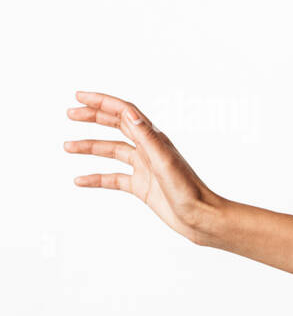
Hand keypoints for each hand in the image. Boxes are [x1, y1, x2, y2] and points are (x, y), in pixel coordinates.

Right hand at [63, 91, 223, 243]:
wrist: (202, 218)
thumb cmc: (189, 191)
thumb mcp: (165, 161)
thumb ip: (147, 136)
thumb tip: (129, 112)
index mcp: (155, 139)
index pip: (125, 112)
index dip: (102, 102)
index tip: (79, 97)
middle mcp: (149, 150)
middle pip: (117, 126)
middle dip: (93, 117)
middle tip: (70, 114)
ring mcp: (145, 168)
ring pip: (112, 151)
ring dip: (90, 147)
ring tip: (67, 146)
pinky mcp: (143, 187)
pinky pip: (114, 178)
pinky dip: (96, 178)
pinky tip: (80, 180)